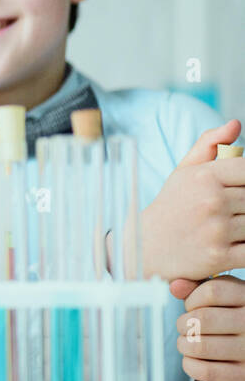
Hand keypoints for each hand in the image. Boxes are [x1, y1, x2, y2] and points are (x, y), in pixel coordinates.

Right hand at [140, 120, 244, 281]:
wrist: (144, 247)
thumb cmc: (170, 207)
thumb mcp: (184, 171)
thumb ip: (210, 144)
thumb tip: (236, 124)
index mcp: (205, 176)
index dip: (244, 182)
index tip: (233, 190)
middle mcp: (212, 201)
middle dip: (242, 205)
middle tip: (226, 210)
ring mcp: (217, 230)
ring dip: (244, 228)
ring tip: (228, 227)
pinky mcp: (221, 256)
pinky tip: (233, 244)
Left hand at [171, 275, 244, 380]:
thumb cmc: (234, 320)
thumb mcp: (224, 298)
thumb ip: (198, 288)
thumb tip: (176, 286)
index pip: (211, 291)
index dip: (191, 300)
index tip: (191, 307)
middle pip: (202, 319)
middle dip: (183, 324)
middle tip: (185, 328)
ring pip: (200, 346)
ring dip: (184, 346)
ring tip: (187, 344)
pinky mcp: (244, 375)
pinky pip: (206, 371)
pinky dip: (190, 365)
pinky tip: (192, 360)